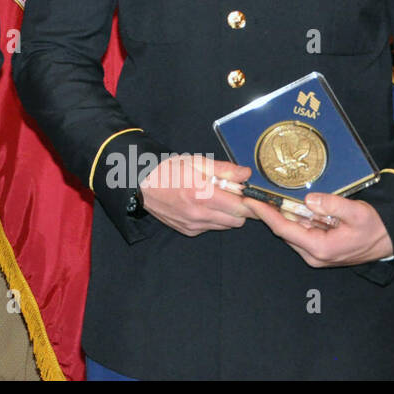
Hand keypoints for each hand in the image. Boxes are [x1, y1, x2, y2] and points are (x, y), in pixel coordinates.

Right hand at [138, 154, 252, 235]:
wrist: (140, 185)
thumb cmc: (168, 170)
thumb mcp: (196, 162)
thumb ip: (224, 169)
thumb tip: (246, 174)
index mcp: (202, 193)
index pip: (241, 207)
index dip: (251, 201)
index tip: (252, 194)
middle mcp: (199, 213)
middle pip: (238, 220)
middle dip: (240, 208)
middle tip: (232, 194)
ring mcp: (194, 225)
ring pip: (226, 225)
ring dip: (228, 214)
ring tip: (215, 198)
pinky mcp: (189, 231)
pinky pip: (211, 228)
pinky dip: (213, 219)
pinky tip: (202, 206)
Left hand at [245, 193, 393, 265]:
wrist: (389, 240)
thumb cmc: (375, 227)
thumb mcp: (358, 213)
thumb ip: (334, 205)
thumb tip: (310, 199)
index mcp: (320, 248)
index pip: (283, 229)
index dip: (265, 214)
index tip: (250, 200)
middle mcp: (313, 255)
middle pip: (282, 230)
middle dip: (267, 213)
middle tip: (252, 193)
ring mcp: (315, 254)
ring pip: (289, 231)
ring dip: (278, 215)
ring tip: (262, 196)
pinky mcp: (317, 249)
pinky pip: (298, 232)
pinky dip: (290, 218)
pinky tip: (284, 204)